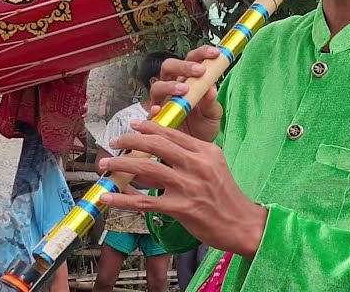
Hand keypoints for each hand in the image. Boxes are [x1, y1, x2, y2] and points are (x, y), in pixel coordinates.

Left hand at [98, 120, 267, 258]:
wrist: (244, 225)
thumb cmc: (226, 196)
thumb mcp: (213, 166)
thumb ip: (188, 155)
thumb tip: (156, 148)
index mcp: (205, 151)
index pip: (171, 132)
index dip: (148, 127)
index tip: (132, 124)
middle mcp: (197, 165)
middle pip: (155, 144)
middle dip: (129, 140)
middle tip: (114, 142)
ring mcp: (188, 186)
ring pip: (146, 168)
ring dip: (121, 164)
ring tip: (105, 164)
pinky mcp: (181, 208)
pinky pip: (145, 201)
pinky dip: (122, 199)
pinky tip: (107, 197)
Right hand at [145, 46, 223, 142]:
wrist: (195, 150)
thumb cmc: (203, 126)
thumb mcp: (213, 115)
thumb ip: (212, 103)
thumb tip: (212, 89)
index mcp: (188, 79)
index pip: (192, 59)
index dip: (202, 53)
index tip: (215, 53)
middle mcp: (172, 86)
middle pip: (169, 67)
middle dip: (183, 66)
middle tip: (199, 71)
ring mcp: (161, 102)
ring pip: (157, 86)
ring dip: (169, 86)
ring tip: (183, 90)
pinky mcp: (156, 118)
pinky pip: (150, 112)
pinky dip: (154, 110)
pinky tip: (159, 110)